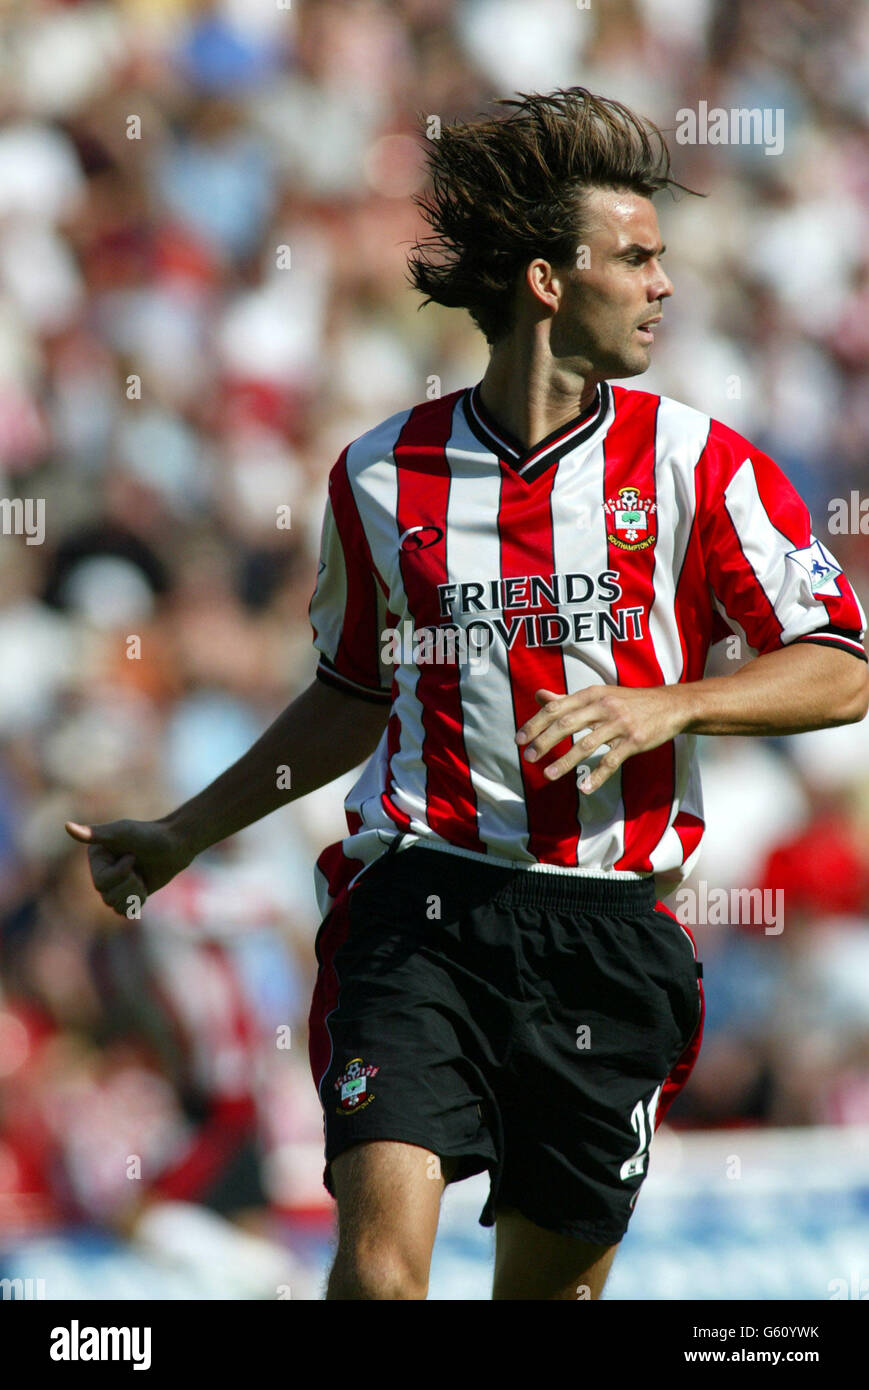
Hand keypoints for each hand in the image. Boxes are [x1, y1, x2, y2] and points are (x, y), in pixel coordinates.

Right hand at [64, 817, 192, 915]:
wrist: (176, 844)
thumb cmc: (150, 834)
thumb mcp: (123, 832)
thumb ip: (96, 833)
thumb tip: (67, 826)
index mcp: (96, 857)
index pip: (100, 882)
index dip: (120, 874)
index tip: (133, 856)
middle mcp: (101, 870)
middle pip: (106, 896)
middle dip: (129, 885)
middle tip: (140, 869)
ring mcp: (115, 883)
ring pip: (114, 905)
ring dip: (134, 894)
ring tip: (143, 877)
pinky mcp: (128, 893)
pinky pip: (124, 912)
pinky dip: (137, 902)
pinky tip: (144, 887)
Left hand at [515, 684, 691, 791]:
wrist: (670, 705)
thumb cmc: (629, 702)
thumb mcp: (599, 695)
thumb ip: (567, 699)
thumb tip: (538, 696)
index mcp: (591, 694)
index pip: (556, 708)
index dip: (535, 723)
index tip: (519, 739)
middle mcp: (603, 706)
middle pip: (566, 724)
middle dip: (544, 741)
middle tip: (528, 757)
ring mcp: (620, 724)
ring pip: (586, 744)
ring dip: (565, 762)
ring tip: (548, 775)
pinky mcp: (634, 741)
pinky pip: (612, 761)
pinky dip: (597, 776)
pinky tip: (584, 789)